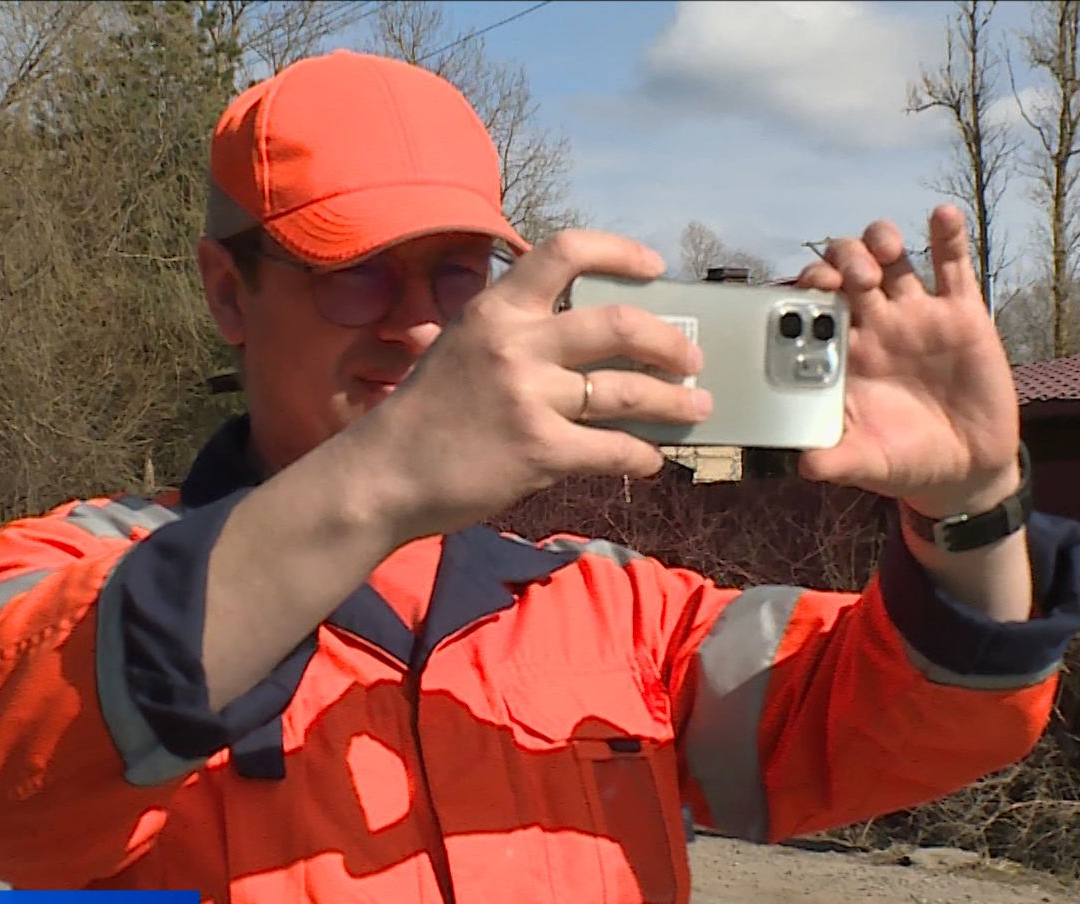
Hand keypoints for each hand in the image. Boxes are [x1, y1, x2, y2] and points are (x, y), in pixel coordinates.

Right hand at [355, 229, 711, 539]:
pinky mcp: (539, 450)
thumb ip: (513, 331)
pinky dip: (640, 455)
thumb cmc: (425, 414)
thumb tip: (581, 335)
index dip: (620, 253)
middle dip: (669, 342)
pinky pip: (612, 448)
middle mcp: (516, 344)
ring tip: (696, 409)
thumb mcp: (458, 346)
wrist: (383, 475)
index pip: (566, 252)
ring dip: (674, 402)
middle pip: (618, 326)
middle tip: (691, 359)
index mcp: (495, 309)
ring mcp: (529, 398)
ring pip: (627, 391)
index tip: (655, 268)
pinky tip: (651, 459)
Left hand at [793, 205, 1021, 518]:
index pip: (816, 303)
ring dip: (883, 240)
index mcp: (846, 353)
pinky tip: (942, 216)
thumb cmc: (907, 462)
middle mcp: (878, 326)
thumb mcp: (868, 464)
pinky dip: (948, 236)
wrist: (967, 470)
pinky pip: (953, 265)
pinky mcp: (962, 314)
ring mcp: (919, 315)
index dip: (810, 288)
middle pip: (850, 269)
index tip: (813, 291)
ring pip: (895, 258)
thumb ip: (835, 461)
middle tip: (856, 276)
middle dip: (845, 259)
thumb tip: (804, 464)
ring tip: (887, 251)